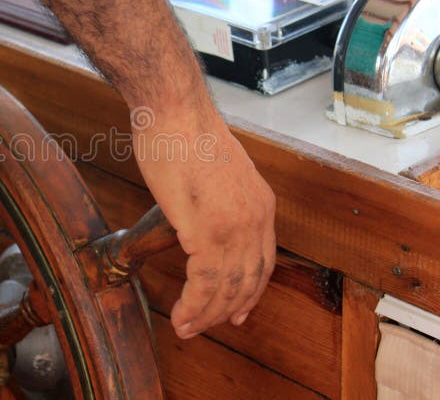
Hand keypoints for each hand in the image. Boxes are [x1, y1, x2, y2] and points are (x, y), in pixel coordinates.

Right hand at [130, 104, 275, 338]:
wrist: (175, 111)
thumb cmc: (185, 134)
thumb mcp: (217, 173)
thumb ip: (219, 201)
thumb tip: (202, 217)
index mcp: (261, 204)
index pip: (263, 262)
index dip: (250, 292)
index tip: (238, 310)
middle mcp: (256, 219)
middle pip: (248, 281)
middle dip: (225, 310)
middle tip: (202, 326)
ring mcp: (234, 226)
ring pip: (226, 289)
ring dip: (205, 315)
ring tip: (185, 328)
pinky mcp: (208, 230)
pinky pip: (204, 283)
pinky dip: (193, 306)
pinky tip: (180, 315)